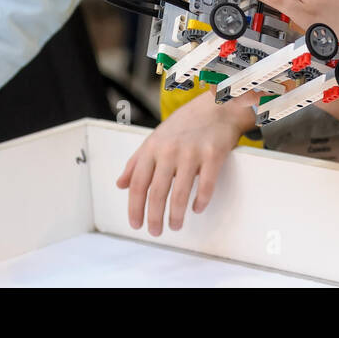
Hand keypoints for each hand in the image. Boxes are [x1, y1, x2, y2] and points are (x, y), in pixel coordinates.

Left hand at [115, 89, 255, 235]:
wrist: (217, 106)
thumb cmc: (185, 124)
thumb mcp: (155, 138)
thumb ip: (136, 161)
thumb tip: (121, 184)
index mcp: (152, 147)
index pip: (138, 183)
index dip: (135, 208)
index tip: (136, 224)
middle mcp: (170, 150)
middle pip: (157, 192)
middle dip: (154, 217)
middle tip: (155, 231)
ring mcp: (192, 153)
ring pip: (179, 193)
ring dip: (175, 215)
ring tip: (175, 225)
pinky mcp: (213, 155)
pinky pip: (206, 185)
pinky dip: (200, 201)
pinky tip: (197, 208)